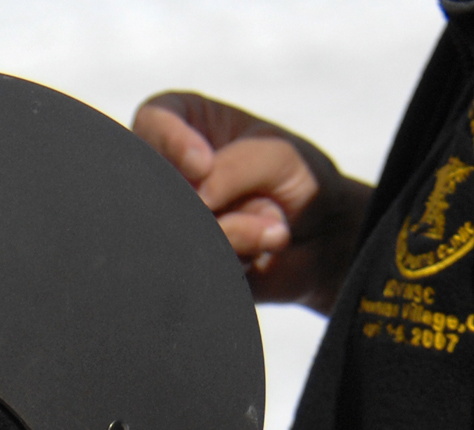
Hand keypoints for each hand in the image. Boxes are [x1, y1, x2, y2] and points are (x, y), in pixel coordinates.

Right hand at [132, 92, 371, 309]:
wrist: (320, 239)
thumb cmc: (297, 178)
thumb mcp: (277, 156)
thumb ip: (234, 168)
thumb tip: (196, 202)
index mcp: (183, 125)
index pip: (153, 121)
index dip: (170, 142)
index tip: (203, 166)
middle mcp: (163, 171)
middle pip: (155, 184)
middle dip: (210, 201)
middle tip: (258, 208)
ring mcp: (166, 217)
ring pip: (172, 229)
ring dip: (234, 234)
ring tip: (271, 229)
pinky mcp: (174, 259)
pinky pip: (187, 264)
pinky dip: (232, 259)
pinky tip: (257, 255)